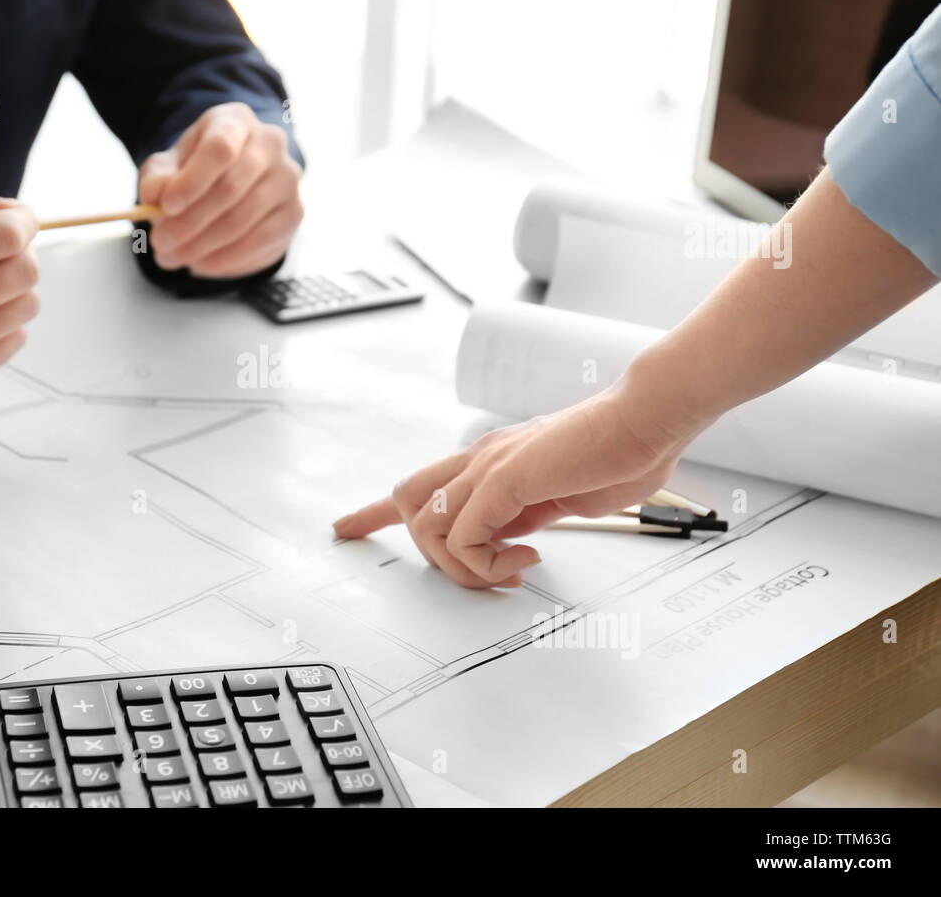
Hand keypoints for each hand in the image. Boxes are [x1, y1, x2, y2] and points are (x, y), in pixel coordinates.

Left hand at [138, 101, 302, 277]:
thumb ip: (157, 178)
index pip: (220, 148)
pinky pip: (260, 242)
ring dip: (202, 246)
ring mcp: (287, 179)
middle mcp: (270, 144)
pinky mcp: (294, 212)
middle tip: (159, 243)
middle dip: (190, 222)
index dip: (192, 180)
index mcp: (235, 121)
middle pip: (231, 188)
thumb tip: (155, 195)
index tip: (165, 207)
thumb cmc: (197, 171)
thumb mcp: (168, 167)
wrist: (233, 181)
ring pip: (243, 220)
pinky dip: (225, 259)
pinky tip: (200, 264)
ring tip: (171, 257)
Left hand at [332, 381, 706, 588]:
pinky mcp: (504, 479)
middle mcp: (479, 459)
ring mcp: (488, 466)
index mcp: (490, 461)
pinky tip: (526, 562)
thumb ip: (527, 516)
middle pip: (406, 502)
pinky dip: (488, 565)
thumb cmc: (619, 454)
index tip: (348, 528)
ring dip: (463, 567)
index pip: (419, 485)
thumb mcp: (559, 498)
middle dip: (427, 552)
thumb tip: (511, 544)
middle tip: (485, 576)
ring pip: (426, 526)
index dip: (375, 511)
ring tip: (513, 571)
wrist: (648, 420)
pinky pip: (465, 537)